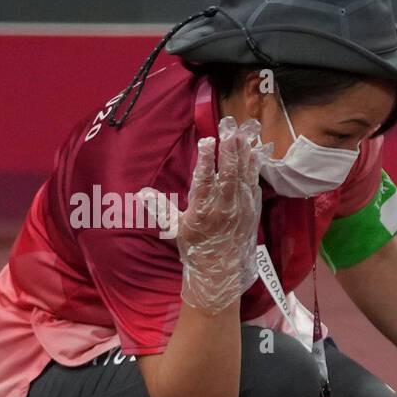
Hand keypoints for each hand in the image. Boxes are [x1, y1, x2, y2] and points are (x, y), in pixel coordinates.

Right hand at [138, 116, 267, 314]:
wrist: (221, 269)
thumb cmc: (195, 246)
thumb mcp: (174, 228)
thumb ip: (160, 208)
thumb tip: (141, 192)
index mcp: (202, 211)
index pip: (204, 181)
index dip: (206, 161)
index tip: (207, 141)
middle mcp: (224, 208)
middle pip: (229, 174)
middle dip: (229, 149)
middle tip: (229, 126)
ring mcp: (241, 208)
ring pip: (244, 176)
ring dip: (244, 152)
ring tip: (244, 131)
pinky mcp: (253, 210)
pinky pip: (255, 184)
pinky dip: (254, 166)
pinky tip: (255, 150)